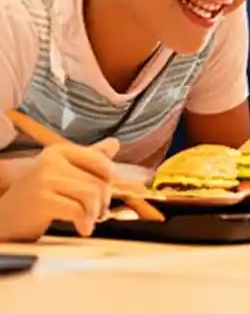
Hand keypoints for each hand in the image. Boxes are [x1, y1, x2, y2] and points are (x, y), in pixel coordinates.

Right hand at [0, 139, 118, 241]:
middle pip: (99, 180)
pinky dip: (85, 223)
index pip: (102, 162)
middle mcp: (51, 160)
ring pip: (92, 194)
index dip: (109, 182)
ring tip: (88, 221)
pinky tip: (82, 229)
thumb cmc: (38, 196)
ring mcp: (44, 179)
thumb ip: (89, 159)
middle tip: (97, 214)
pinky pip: (78, 210)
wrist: (3, 219)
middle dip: (103, 202)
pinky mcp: (41, 200)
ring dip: (95, 213)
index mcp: (60, 151)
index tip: (102, 194)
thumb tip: (115, 143)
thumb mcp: (63, 174)